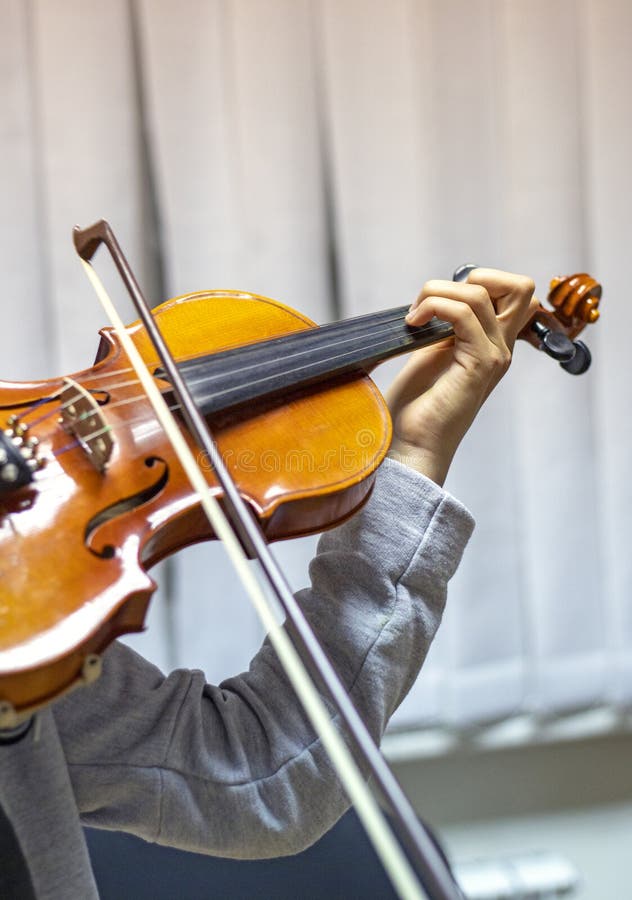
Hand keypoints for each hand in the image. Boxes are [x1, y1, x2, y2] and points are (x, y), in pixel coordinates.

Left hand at [385, 269, 538, 484]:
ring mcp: (494, 356)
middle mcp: (500, 348)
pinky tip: (413, 323)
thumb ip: (442, 326)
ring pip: (480, 292)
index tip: (436, 304)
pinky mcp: (479, 364)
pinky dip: (434, 306)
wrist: (410, 448)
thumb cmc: (413, 410)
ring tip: (413, 316)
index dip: (478, 282)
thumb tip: (434, 297)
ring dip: (437, 292)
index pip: (513, 294)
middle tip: (435, 302)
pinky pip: (464, 312)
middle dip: (475, 277)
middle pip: (521, 286)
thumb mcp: (427, 355)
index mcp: (491, 344)